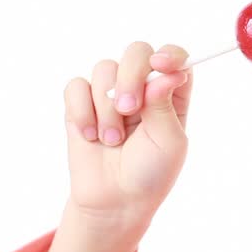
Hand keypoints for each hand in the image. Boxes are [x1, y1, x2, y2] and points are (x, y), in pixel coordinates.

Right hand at [62, 41, 192, 221]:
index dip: (169, 54)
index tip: (160, 65)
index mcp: (172, 94)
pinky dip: (82, 112)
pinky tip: (91, 136)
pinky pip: (76, 86)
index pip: (175, 57)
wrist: (114, 199)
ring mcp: (111, 92)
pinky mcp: (81, 102)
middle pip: (137, 52)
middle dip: (130, 76)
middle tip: (128, 109)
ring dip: (107, 108)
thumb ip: (165, 105)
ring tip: (112, 140)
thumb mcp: (169, 143)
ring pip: (104, 69)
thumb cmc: (150, 173)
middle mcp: (143, 87)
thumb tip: (165, 73)